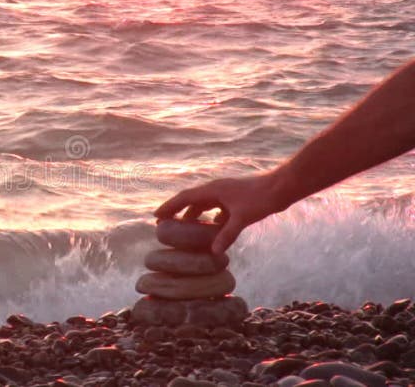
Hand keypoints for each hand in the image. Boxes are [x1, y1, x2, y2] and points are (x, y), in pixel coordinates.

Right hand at [154, 173, 289, 254]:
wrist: (283, 187)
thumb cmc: (261, 199)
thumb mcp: (242, 219)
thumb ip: (227, 235)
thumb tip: (213, 252)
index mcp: (212, 190)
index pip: (184, 198)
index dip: (169, 207)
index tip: (156, 216)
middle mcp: (216, 189)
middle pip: (190, 200)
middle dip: (177, 211)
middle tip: (164, 224)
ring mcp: (226, 193)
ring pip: (203, 204)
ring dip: (193, 215)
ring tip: (185, 229)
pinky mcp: (235, 198)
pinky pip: (216, 208)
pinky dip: (210, 217)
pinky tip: (213, 229)